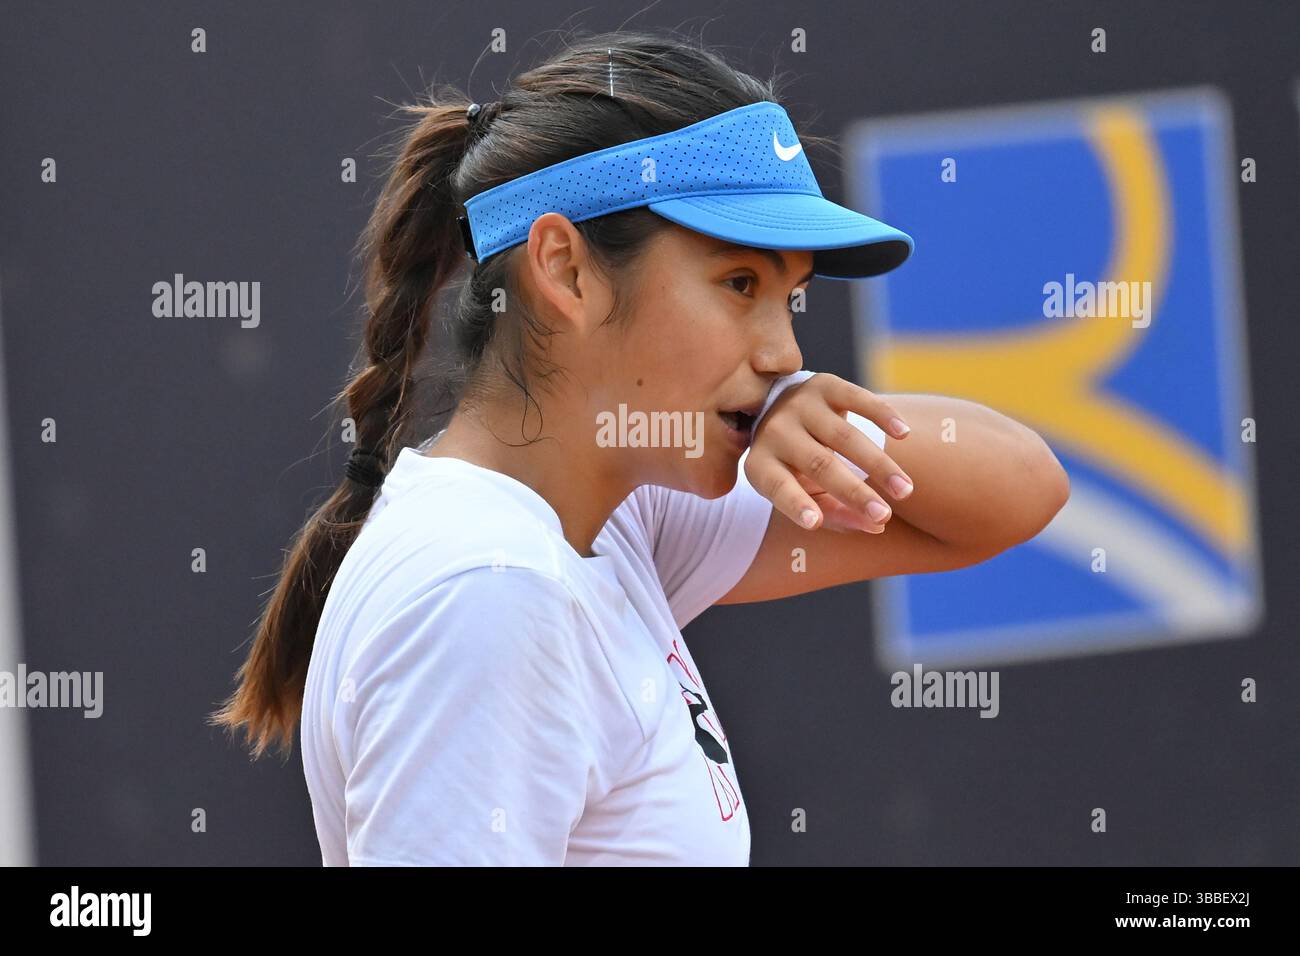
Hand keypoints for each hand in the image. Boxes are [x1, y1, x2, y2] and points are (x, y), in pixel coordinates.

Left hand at [744, 373, 913, 532]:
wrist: (780, 406)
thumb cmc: (796, 465)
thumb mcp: (802, 492)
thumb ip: (835, 513)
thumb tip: (877, 526)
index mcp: (762, 464)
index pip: (778, 487)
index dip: (796, 504)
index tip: (815, 523)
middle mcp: (776, 431)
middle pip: (819, 465)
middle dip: (854, 492)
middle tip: (884, 516)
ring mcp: (800, 405)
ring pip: (844, 437)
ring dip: (878, 464)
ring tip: (905, 490)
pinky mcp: (824, 385)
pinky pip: (857, 398)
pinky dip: (882, 416)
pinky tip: (904, 434)